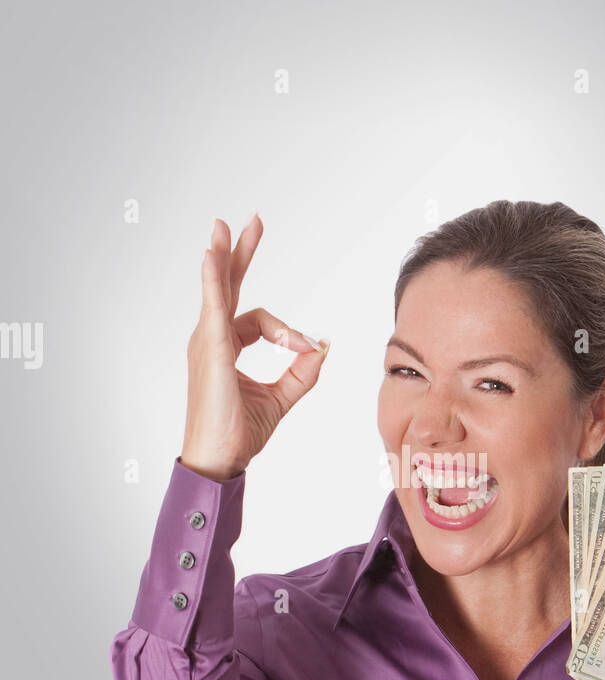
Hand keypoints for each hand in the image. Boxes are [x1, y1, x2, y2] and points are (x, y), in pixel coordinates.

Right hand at [181, 215, 329, 481]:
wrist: (221, 459)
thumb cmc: (239, 433)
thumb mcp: (281, 398)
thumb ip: (302, 372)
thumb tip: (322, 347)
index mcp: (224, 347)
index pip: (255, 319)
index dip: (287, 332)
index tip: (304, 348)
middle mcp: (211, 339)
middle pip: (227, 286)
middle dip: (239, 252)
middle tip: (253, 220)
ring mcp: (206, 342)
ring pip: (222, 290)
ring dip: (226, 255)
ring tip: (224, 225)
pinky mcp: (210, 349)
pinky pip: (213, 306)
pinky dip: (212, 280)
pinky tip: (212, 254)